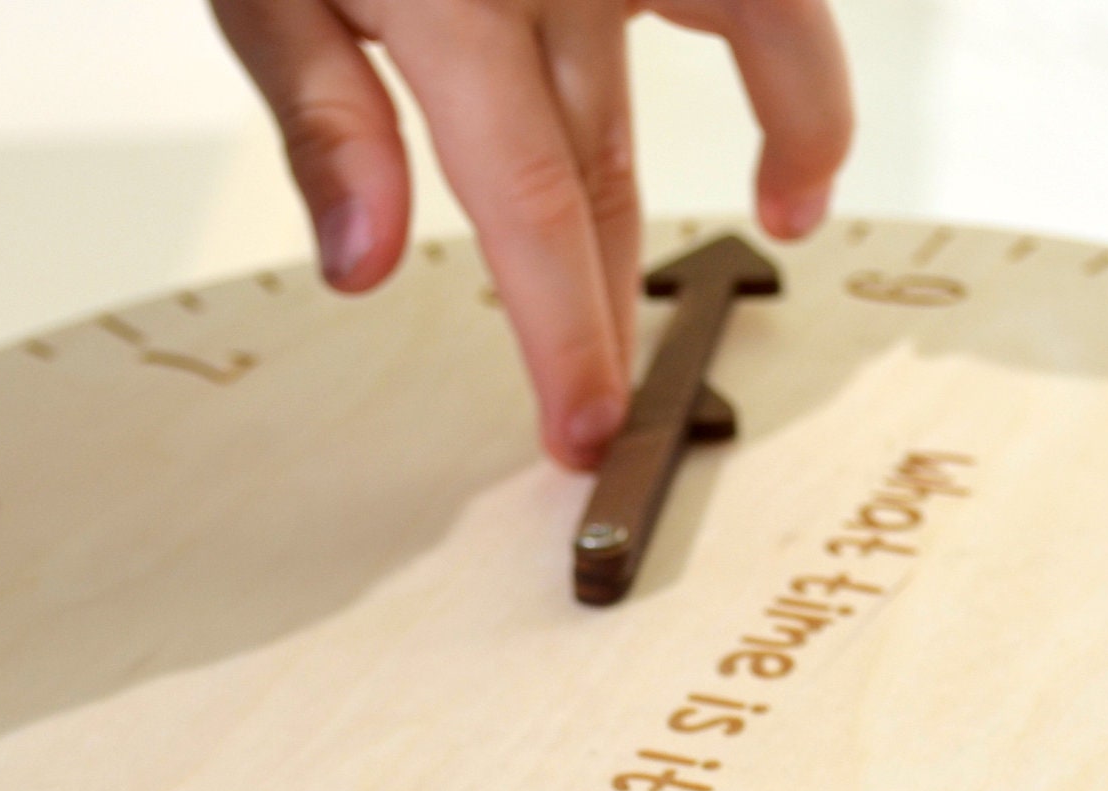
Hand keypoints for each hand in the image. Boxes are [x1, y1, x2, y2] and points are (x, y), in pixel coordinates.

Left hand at [212, 0, 850, 467]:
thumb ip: (320, 117)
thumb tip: (366, 271)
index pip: (528, 197)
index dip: (561, 328)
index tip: (579, 433)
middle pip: (609, 154)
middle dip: (605, 286)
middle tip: (608, 399)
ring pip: (749, 33)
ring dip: (776, 132)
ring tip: (786, 209)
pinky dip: (787, 42)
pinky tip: (787, 98)